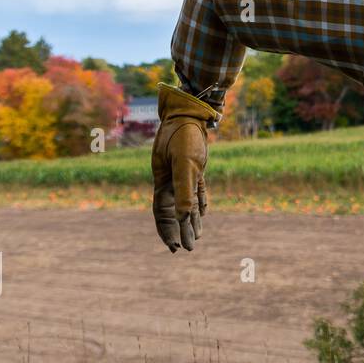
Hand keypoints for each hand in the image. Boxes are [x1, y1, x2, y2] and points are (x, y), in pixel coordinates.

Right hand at [150, 83, 219, 252]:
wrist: (189, 113)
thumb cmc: (185, 137)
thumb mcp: (186, 164)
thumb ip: (185, 190)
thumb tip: (184, 217)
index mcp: (163, 182)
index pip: (162, 213)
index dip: (166, 230)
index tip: (173, 246)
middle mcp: (170, 180)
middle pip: (173, 212)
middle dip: (178, 230)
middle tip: (185, 249)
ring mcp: (182, 173)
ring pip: (185, 202)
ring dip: (189, 220)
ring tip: (195, 237)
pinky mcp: (194, 166)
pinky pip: (195, 190)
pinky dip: (198, 202)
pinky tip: (201, 214)